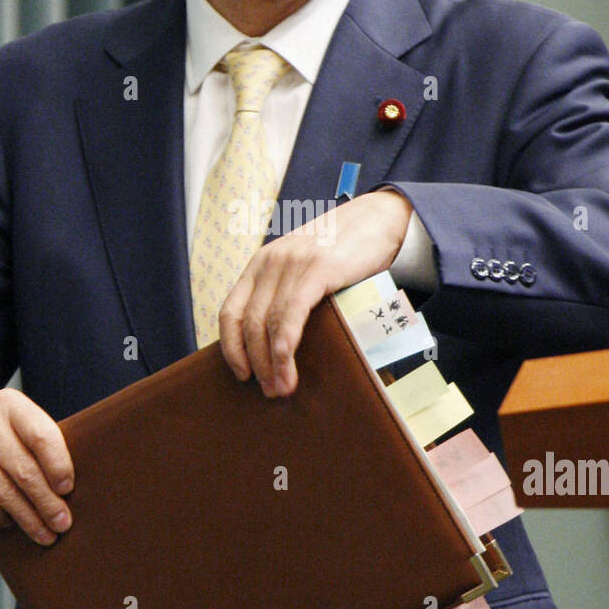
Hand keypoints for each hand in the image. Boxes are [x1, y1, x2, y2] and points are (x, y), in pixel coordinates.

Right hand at [0, 390, 74, 544]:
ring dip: (29, 518)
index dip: (58, 466)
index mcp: (10, 405)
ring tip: (46, 534)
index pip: (41, 437)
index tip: (68, 489)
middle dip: (48, 503)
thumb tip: (69, 487)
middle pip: (25, 470)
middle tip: (63, 523)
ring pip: (4, 491)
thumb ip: (39, 441)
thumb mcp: (14, 418)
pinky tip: (11, 522)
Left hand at [219, 189, 412, 396]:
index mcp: (261, 263)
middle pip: (247, 323)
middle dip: (254, 363)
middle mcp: (269, 261)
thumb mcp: (305, 266)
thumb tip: (280, 342)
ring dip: (271, 362)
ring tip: (281, 388)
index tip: (241, 373)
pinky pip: (291, 314)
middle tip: (269, 391)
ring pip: (267, 322)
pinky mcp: (317, 268)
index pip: (229, 311)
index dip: (231, 347)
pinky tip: (287, 366)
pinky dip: (285, 345)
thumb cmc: (345, 249)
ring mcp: (292, 263)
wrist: (379, 217)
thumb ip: (289, 292)